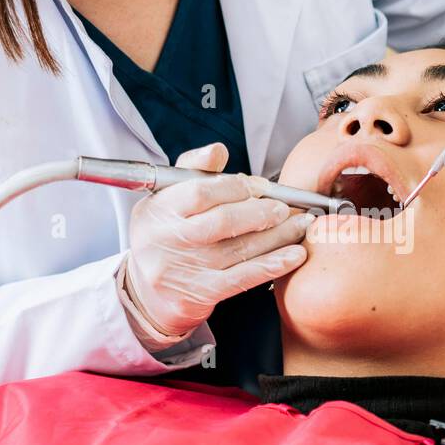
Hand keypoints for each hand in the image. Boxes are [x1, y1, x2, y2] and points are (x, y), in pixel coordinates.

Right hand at [121, 142, 311, 338]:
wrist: (144, 294)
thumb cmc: (163, 237)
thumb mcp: (165, 201)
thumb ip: (193, 171)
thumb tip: (218, 150)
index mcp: (156, 210)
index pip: (200, 192)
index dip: (237, 187)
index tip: (261, 186)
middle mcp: (166, 240)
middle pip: (223, 221)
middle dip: (261, 212)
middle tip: (284, 208)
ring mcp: (183, 270)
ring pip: (240, 249)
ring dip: (278, 236)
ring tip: (300, 225)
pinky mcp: (200, 294)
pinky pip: (244, 278)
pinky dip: (273, 265)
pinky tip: (294, 255)